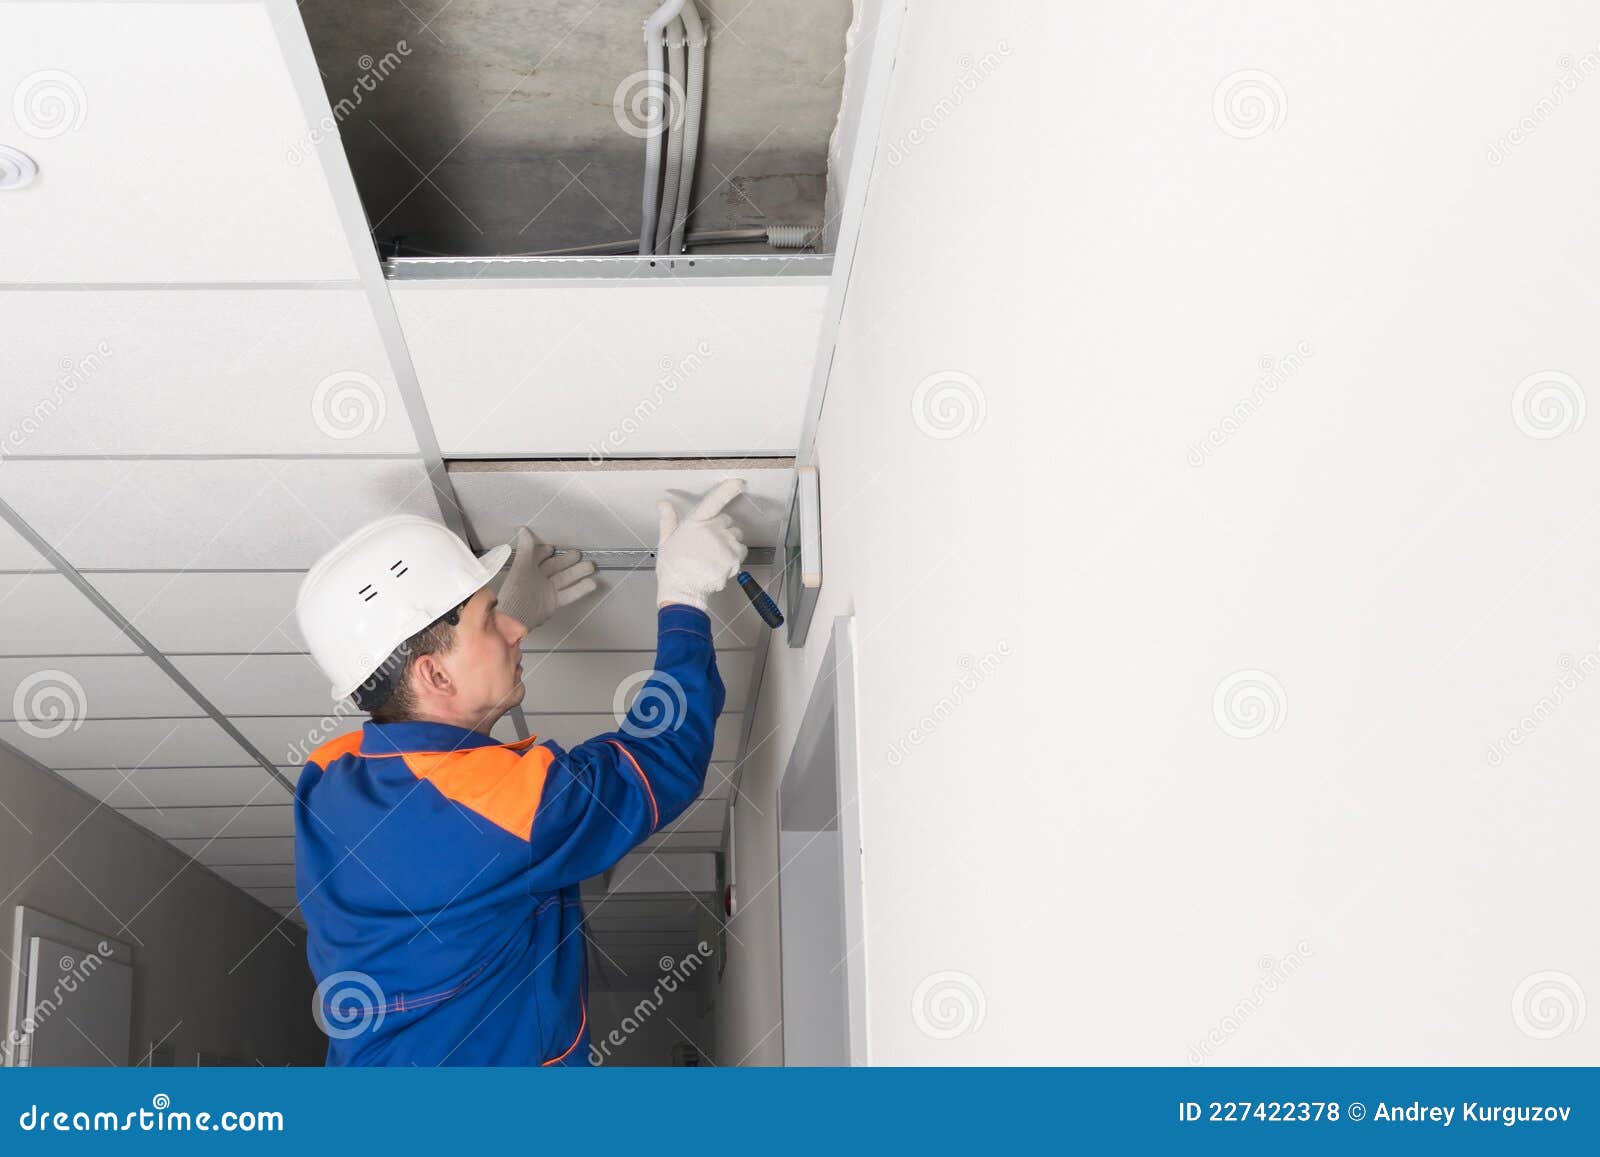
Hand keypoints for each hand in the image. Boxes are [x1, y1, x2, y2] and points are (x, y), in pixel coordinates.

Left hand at [494, 527, 598, 629]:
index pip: (538, 556)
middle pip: (555, 566)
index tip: (553, 548)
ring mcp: (546, 591)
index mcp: (527, 569)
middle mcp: (537, 579)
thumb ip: (526, 549)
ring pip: (565, 578)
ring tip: (590, 566)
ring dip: (578, 572)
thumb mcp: (521, 567)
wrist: (515, 619)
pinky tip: (591, 583)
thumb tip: (523, 529)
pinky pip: (569, 594)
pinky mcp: (553, 602)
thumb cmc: (514, 593)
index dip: (545, 551)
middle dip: (567, 560)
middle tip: (578, 554)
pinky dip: (580, 589)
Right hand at [655, 478, 748, 610]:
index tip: (739, 483)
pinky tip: (720, 565)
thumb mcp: (665, 541)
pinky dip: (735, 558)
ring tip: (715, 557)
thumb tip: (663, 504)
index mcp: (696, 522)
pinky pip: (741, 552)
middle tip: (709, 545)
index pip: (715, 500)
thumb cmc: (672, 568)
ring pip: (737, 537)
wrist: (682, 591)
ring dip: (730, 543)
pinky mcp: (734, 558)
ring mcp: (725, 543)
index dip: (729, 489)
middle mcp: (713, 529)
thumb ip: (668, 520)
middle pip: (728, 522)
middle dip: (722, 529)